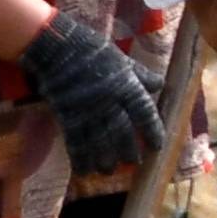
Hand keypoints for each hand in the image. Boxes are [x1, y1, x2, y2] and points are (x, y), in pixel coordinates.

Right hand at [19, 14, 164, 180]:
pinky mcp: (68, 117)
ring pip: (100, 143)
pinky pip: (75, 143)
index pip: (144, 113)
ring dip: (105, 160)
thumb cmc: (92, 50)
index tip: (157, 146)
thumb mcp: (122, 58)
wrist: (57, 47)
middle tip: (133, 163)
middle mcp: (110, 102)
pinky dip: (80, 159)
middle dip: (129, 151)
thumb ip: (140, 74)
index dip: (152, 132)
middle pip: (123, 133)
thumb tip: (159, 85)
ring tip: (109, 170)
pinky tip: (83, 170)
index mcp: (126, 86)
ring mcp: (88, 111)